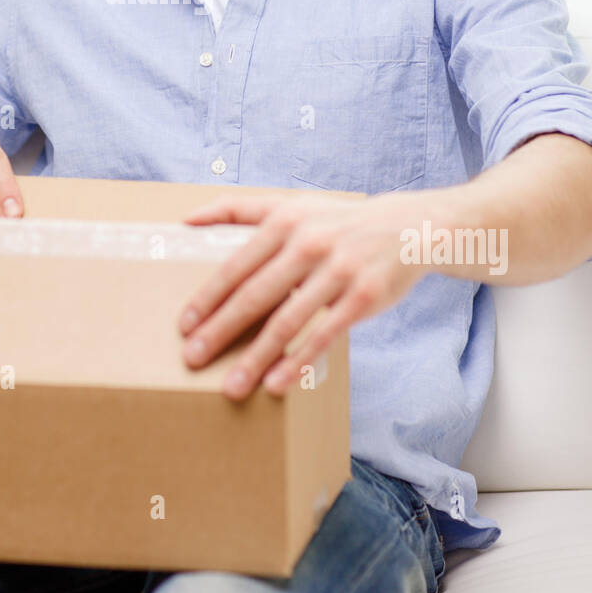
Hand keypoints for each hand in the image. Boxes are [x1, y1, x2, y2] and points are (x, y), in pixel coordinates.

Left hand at [178, 190, 432, 398]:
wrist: (407, 228)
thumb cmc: (335, 221)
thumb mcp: (290, 205)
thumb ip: (238, 209)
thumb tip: (186, 219)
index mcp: (285, 222)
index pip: (237, 265)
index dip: (208, 297)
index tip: (184, 327)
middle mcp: (309, 244)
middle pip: (256, 295)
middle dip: (220, 331)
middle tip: (192, 360)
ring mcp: (338, 272)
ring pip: (288, 321)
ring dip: (256, 358)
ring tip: (231, 387)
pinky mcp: (363, 298)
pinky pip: (324, 335)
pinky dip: (298, 361)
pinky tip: (276, 384)